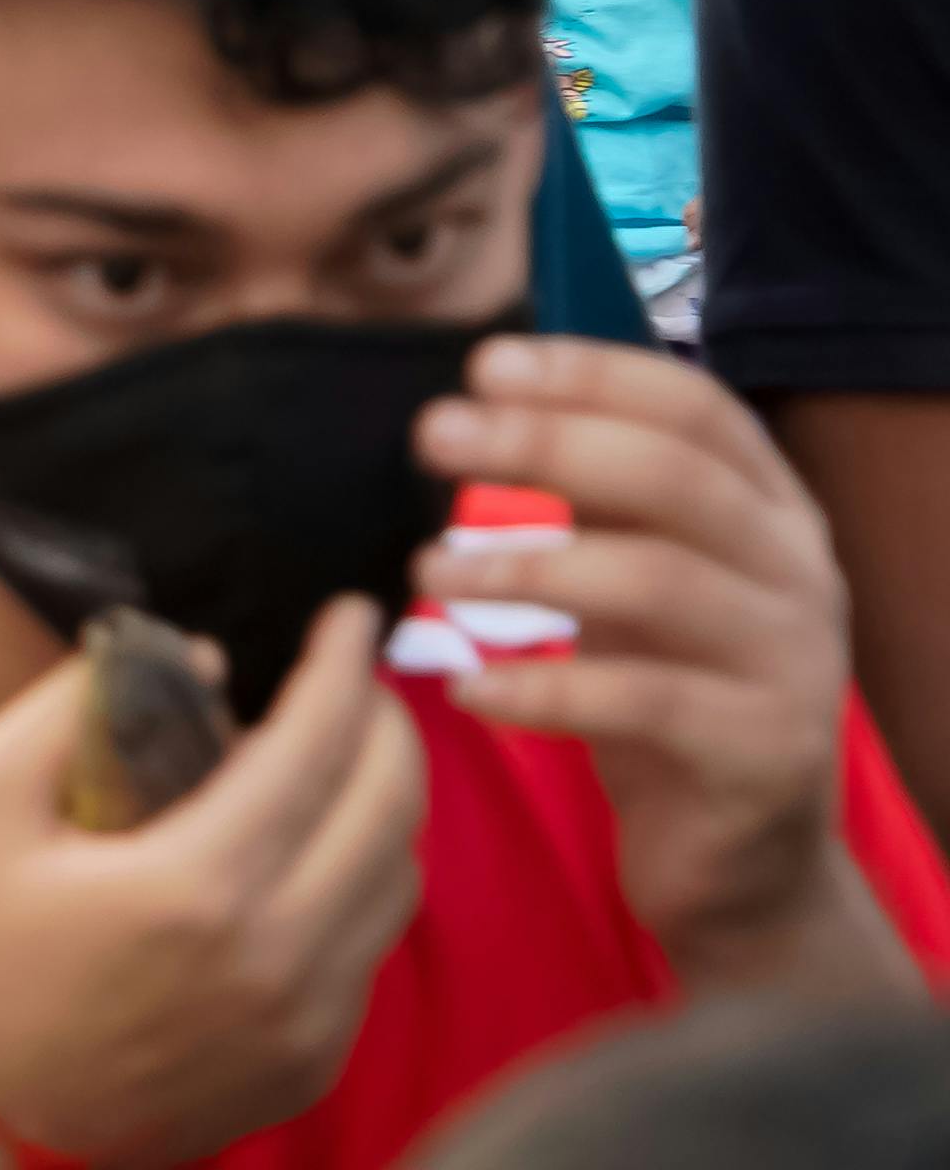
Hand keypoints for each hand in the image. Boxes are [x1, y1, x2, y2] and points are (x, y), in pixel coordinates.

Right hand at [0, 595, 422, 1169]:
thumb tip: (202, 657)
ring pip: (400, 880)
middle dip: (389, 723)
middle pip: (392, 809)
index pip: (317, 746)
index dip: (344, 665)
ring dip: (382, 803)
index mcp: (197, 884)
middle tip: (355, 677)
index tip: (353, 613)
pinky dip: (358, 879)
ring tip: (328, 761)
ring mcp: (309, 1020)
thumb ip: (79, 705)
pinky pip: (371, 947)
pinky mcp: (315, 1061)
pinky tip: (302, 851)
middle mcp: (278, 956)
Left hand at [416, 335, 887, 987]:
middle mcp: (800, 576)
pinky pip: (643, 704)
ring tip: (428, 570)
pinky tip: (466, 688)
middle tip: (434, 434)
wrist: (743, 863)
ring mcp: (795, 666)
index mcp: (773, 513)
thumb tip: (489, 399)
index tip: (486, 364)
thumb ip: (595, 495)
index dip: (594, 375)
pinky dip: (541, 689)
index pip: (698, 409)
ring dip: (525, 566)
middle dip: (544, 443)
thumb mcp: (637, 575)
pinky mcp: (766, 754)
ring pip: (659, 581)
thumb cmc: (667, 689)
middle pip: (674, 477)